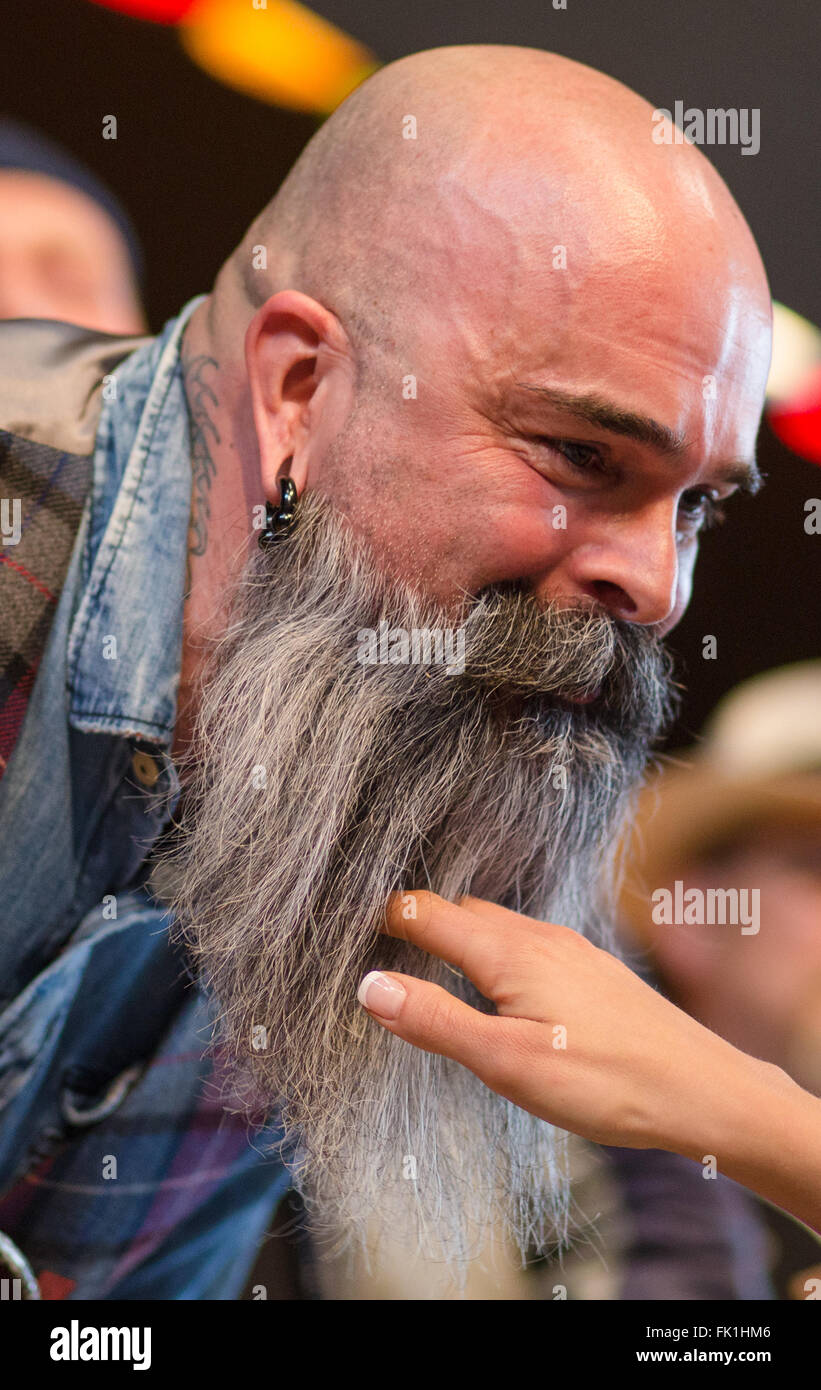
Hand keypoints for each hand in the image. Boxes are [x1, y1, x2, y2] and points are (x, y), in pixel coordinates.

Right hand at [356, 891, 768, 1154]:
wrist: (701, 1090)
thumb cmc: (605, 1083)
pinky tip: (498, 990)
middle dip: (418, 922)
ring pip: (498, 926)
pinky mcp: (592, 970)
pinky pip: (527, 943)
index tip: (344, 927)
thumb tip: (369, 984)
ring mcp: (571, 949)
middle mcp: (539, 937)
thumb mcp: (506, 1062)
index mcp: (509, 953)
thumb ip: (435, 1021)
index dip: (383, 917)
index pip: (427, 914)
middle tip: (379, 948)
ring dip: (458, 936)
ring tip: (428, 966)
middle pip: (461, 912)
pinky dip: (493, 953)